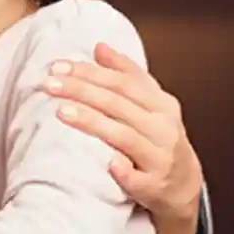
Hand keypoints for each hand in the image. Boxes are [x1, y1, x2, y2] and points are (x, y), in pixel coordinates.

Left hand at [45, 42, 203, 233]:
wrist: (183, 185)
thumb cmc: (159, 137)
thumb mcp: (151, 103)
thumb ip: (127, 74)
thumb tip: (99, 46)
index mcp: (161, 105)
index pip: (122, 82)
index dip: (89, 72)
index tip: (57, 66)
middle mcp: (163, 129)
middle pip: (118, 105)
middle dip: (82, 91)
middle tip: (50, 84)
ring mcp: (160, 158)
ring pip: (124, 137)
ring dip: (92, 123)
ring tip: (60, 112)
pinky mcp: (154, 186)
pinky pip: (137, 178)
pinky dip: (122, 170)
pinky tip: (105, 162)